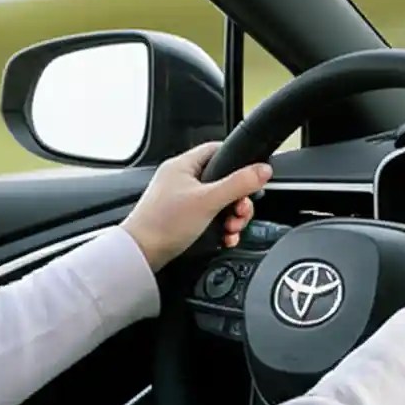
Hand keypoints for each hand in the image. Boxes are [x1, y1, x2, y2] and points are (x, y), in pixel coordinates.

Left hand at [121, 142, 272, 271]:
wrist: (141, 254)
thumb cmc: (164, 224)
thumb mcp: (209, 200)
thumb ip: (239, 183)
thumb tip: (264, 170)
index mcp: (184, 165)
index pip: (218, 150)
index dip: (238, 161)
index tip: (252, 176)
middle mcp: (182, 179)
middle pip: (224, 180)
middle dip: (238, 200)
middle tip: (240, 212)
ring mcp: (182, 199)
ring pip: (220, 201)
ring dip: (233, 216)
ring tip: (232, 228)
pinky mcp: (182, 218)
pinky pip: (211, 217)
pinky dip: (222, 227)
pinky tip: (225, 237)